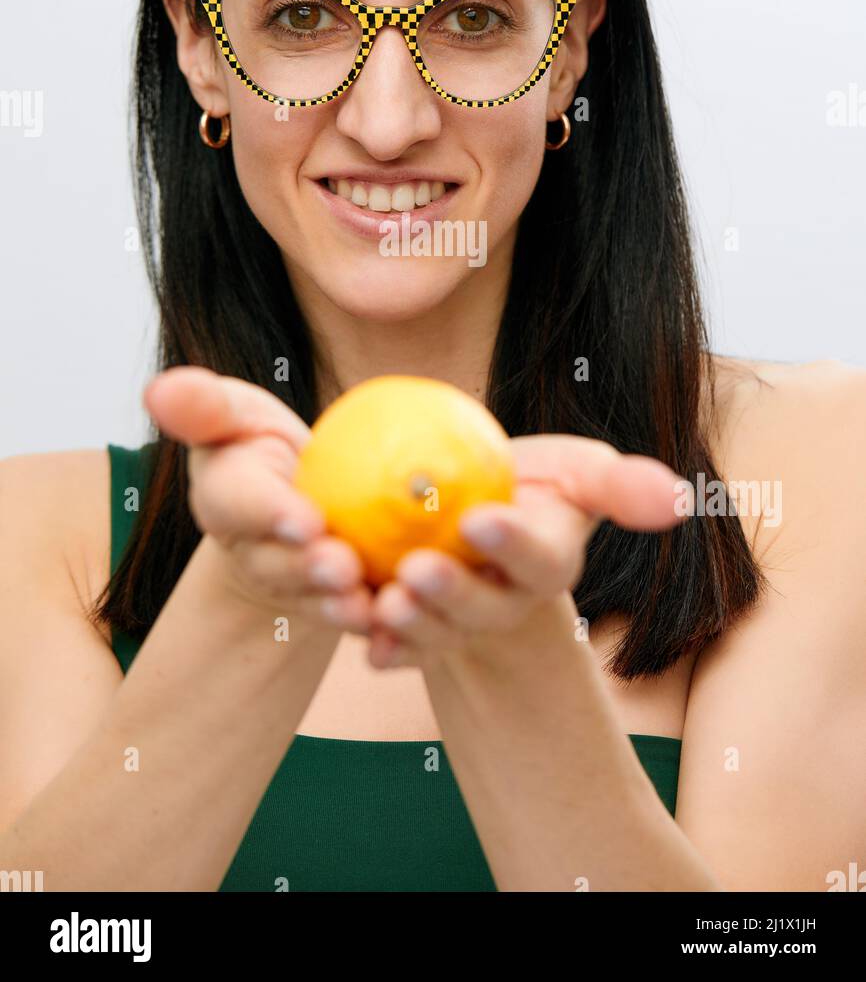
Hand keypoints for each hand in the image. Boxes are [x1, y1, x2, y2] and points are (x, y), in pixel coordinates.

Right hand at [142, 366, 375, 634]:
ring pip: (311, 598)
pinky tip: (398, 620)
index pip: (238, 505)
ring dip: (338, 605)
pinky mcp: (324, 605)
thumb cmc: (258, 443)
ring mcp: (286, 584)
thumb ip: (205, 404)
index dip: (269, 514)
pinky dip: (372, 621)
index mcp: (222, 497)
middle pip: (276, 564)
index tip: (305, 521)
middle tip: (343, 567)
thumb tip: (158, 391)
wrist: (294, 497)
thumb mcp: (234, 412)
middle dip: (307, 569)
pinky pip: (348, 616)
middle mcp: (249, 550)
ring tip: (367, 603)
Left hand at [365, 434, 686, 669]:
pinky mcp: (415, 635)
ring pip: (435, 631)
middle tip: (415, 571)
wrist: (469, 517)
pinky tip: (355, 630)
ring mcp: (459, 625)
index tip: (480, 518)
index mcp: (548, 564)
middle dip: (452, 595)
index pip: (538, 558)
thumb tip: (682, 499)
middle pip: (482, 607)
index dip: (514, 544)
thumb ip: (620, 484)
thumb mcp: (574, 472)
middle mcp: (506, 604)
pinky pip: (396, 646)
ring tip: (375, 601)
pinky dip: (378, 643)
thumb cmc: (530, 487)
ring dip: (408, 624)